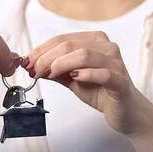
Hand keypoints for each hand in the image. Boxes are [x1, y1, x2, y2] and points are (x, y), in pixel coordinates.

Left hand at [25, 31, 152, 135]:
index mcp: (95, 41)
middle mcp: (107, 47)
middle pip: (69, 45)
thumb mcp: (71, 78)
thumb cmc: (99, 91)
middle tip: (34, 71)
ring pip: (83, 55)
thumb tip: (31, 64)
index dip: (41, 50)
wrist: (125, 112)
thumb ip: (54, 70)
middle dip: (46, 58)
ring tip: (49, 75)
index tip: (27, 63)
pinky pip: (102, 73)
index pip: (61, 39)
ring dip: (60, 65)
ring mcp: (116, 62)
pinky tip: (74, 78)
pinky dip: (85, 74)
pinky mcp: (120, 81)